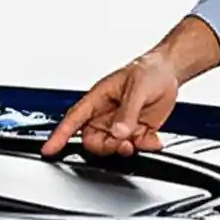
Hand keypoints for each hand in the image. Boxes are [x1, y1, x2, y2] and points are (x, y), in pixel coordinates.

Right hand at [40, 52, 178, 157]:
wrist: (169, 72)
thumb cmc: (149, 70)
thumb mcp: (137, 87)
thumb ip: (127, 111)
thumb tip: (118, 131)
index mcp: (98, 98)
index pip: (73, 119)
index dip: (59, 135)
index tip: (49, 149)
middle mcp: (106, 115)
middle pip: (93, 141)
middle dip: (106, 147)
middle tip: (122, 144)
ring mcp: (121, 125)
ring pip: (113, 147)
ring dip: (127, 147)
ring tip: (142, 139)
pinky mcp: (136, 131)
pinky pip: (135, 147)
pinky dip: (145, 146)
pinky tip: (153, 138)